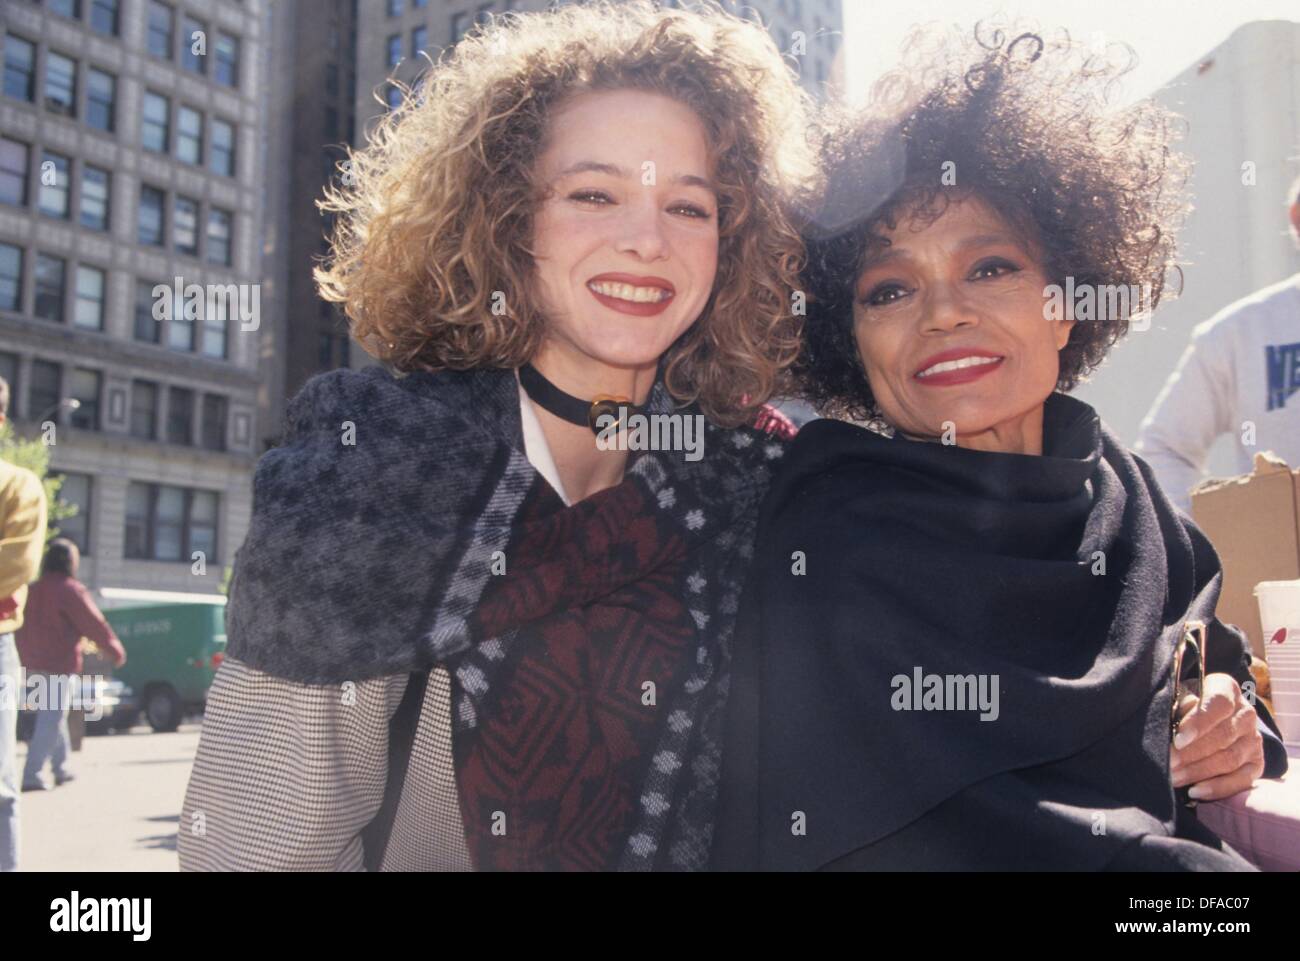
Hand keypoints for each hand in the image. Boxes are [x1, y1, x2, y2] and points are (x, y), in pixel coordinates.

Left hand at [1170, 672, 1263, 800]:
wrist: (1211, 719)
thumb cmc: (1185, 704)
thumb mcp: (1178, 696)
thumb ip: (1177, 706)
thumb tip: (1170, 724)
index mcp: (1227, 689)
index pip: (1218, 704)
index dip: (1198, 723)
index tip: (1178, 739)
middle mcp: (1246, 714)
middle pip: (1222, 736)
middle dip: (1191, 753)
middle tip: (1167, 764)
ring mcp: (1254, 740)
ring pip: (1229, 759)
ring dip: (1198, 771)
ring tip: (1173, 778)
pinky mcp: (1256, 764)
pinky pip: (1241, 780)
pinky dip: (1217, 787)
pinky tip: (1195, 791)